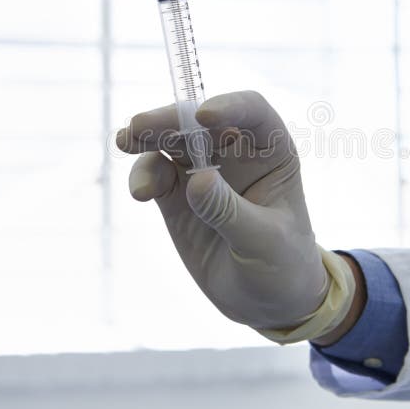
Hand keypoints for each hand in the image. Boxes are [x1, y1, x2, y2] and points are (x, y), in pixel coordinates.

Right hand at [117, 91, 348, 334]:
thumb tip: (197, 181)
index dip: (229, 107)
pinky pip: (156, 175)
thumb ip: (230, 212)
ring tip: (126, 142)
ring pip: (171, 142)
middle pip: (200, 121)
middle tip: (140, 127)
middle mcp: (235, 153)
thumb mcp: (265, 244)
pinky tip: (141, 192)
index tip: (204, 117)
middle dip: (171, 119)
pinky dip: (144, 176)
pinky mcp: (177, 197)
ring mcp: (203, 172)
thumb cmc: (283, 265)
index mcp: (271, 152)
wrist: (266, 301)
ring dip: (147, 139)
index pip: (253, 113)